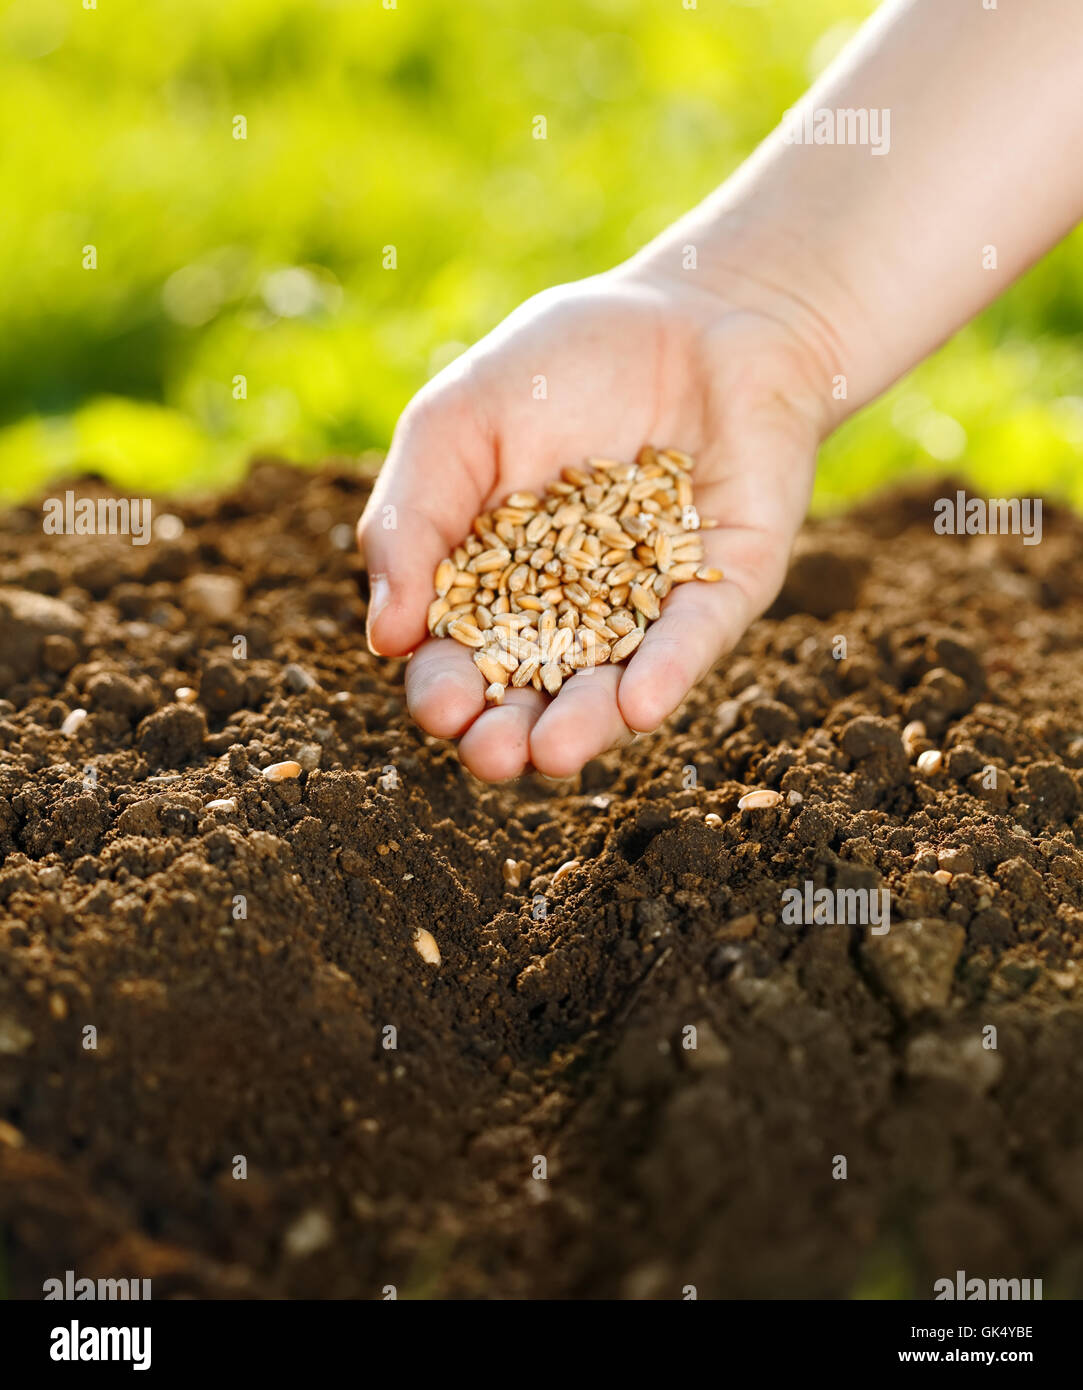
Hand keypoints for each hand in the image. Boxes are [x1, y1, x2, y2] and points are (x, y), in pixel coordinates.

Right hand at [358, 263, 834, 780]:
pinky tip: (642, 703)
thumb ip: (409, 521)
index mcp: (499, 582)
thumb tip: (384, 640)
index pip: (464, 654)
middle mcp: (577, 611)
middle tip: (493, 755)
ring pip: (616, 680)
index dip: (447, 687)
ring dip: (586, 722)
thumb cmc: (558, 365)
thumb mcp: (453, 425)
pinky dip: (669, 666)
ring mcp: (654, 603)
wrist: (690, 308)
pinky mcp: (728, 582)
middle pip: (537, 689)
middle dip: (511, 730)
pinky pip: (697, 633)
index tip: (439, 708)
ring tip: (555, 754)